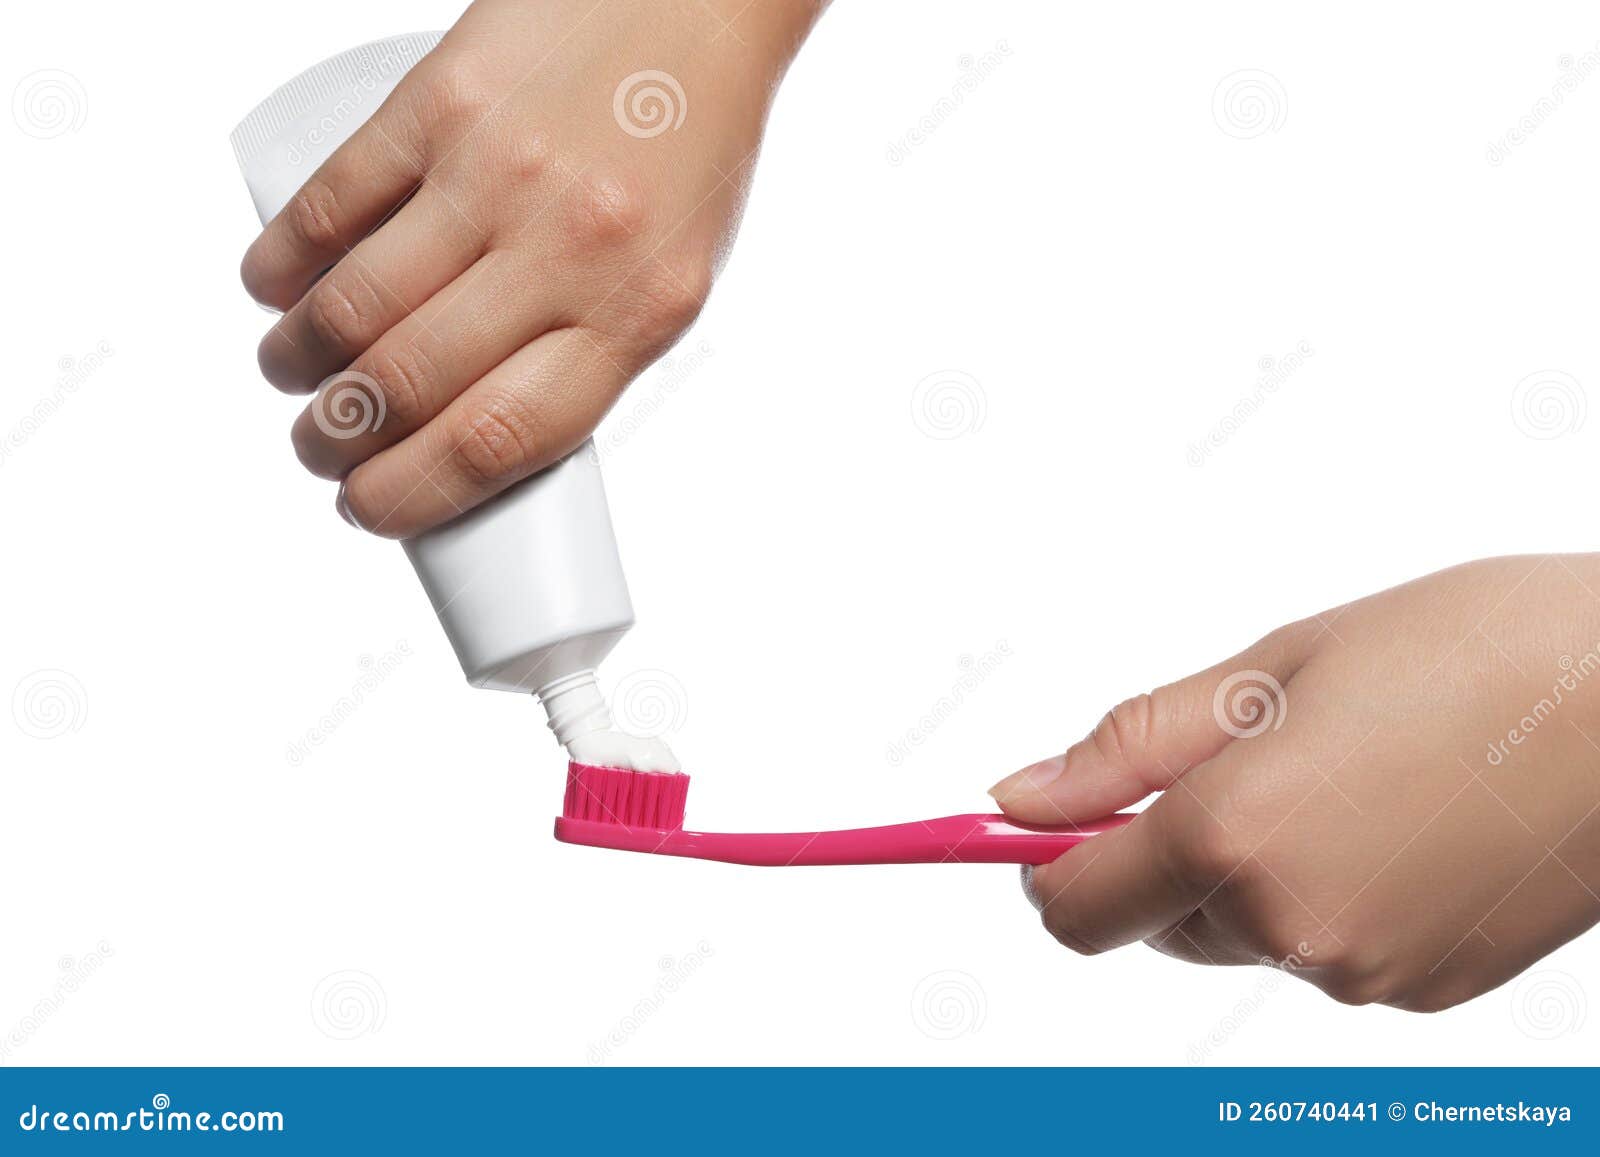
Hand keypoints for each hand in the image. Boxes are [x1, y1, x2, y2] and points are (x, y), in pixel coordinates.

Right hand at [241, 0, 821, 535]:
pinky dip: (280, 261)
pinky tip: (271, 287)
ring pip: (354, 304)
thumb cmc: (684, 154)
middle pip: (410, 384)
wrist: (697, 5)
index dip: (413, 495)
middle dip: (338, 442)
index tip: (369, 510)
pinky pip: (333, 202)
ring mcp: (497, 172)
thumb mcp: (670, 280)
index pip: (502, 441)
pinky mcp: (439, 101)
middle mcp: (567, 251)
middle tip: (319, 448)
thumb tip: (479, 434)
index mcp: (639, 316)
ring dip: (298, 361)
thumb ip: (587, 355)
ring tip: (292, 374)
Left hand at [990, 555, 1599, 1010]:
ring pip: (1241, 934)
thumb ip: (1130, 747)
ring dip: (1248, 870)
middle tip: (1238, 755)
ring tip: (1341, 772)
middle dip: (1162, 853)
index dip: (1048, 866)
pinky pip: (1324, 949)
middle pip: (1156, 922)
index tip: (1051, 823)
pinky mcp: (1427, 991)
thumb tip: (1021, 797)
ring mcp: (1366, 974)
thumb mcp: (1271, 670)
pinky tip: (1394, 817)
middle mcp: (1292, 929)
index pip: (1074, 910)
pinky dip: (1325, 893)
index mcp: (1235, 839)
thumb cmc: (1473, 649)